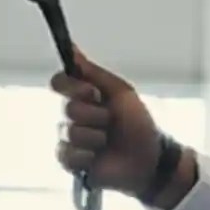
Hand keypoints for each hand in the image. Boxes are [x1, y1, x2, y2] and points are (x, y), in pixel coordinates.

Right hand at [51, 46, 161, 197]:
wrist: (150, 158)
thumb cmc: (137, 123)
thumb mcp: (120, 92)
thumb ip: (93, 72)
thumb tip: (72, 47)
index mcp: (83, 96)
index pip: (59, 82)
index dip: (72, 87)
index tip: (92, 93)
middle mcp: (72, 116)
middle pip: (68, 108)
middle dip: (95, 115)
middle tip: (110, 122)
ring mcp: (69, 139)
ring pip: (70, 132)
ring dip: (96, 136)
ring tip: (108, 142)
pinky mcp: (70, 162)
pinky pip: (66, 154)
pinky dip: (87, 155)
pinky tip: (98, 158)